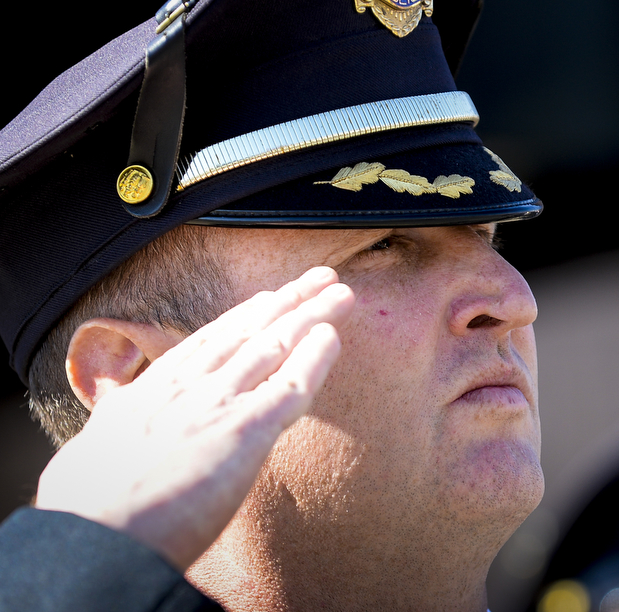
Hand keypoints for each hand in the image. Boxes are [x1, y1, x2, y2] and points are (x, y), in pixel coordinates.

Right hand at [34, 266, 353, 570]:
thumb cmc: (85, 509)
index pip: (210, 341)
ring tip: (340, 293)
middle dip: (289, 301)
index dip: (246, 316)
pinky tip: (332, 336)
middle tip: (320, 277)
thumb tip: (108, 447)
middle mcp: (189, 388)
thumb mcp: (94, 454)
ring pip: (275, 346)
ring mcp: (217, 404)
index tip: (269, 297)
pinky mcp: (244, 430)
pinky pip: (291, 386)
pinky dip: (314, 358)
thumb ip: (118, 438)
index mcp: (154, 391)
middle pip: (250, 332)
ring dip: (312, 316)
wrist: (90, 535)